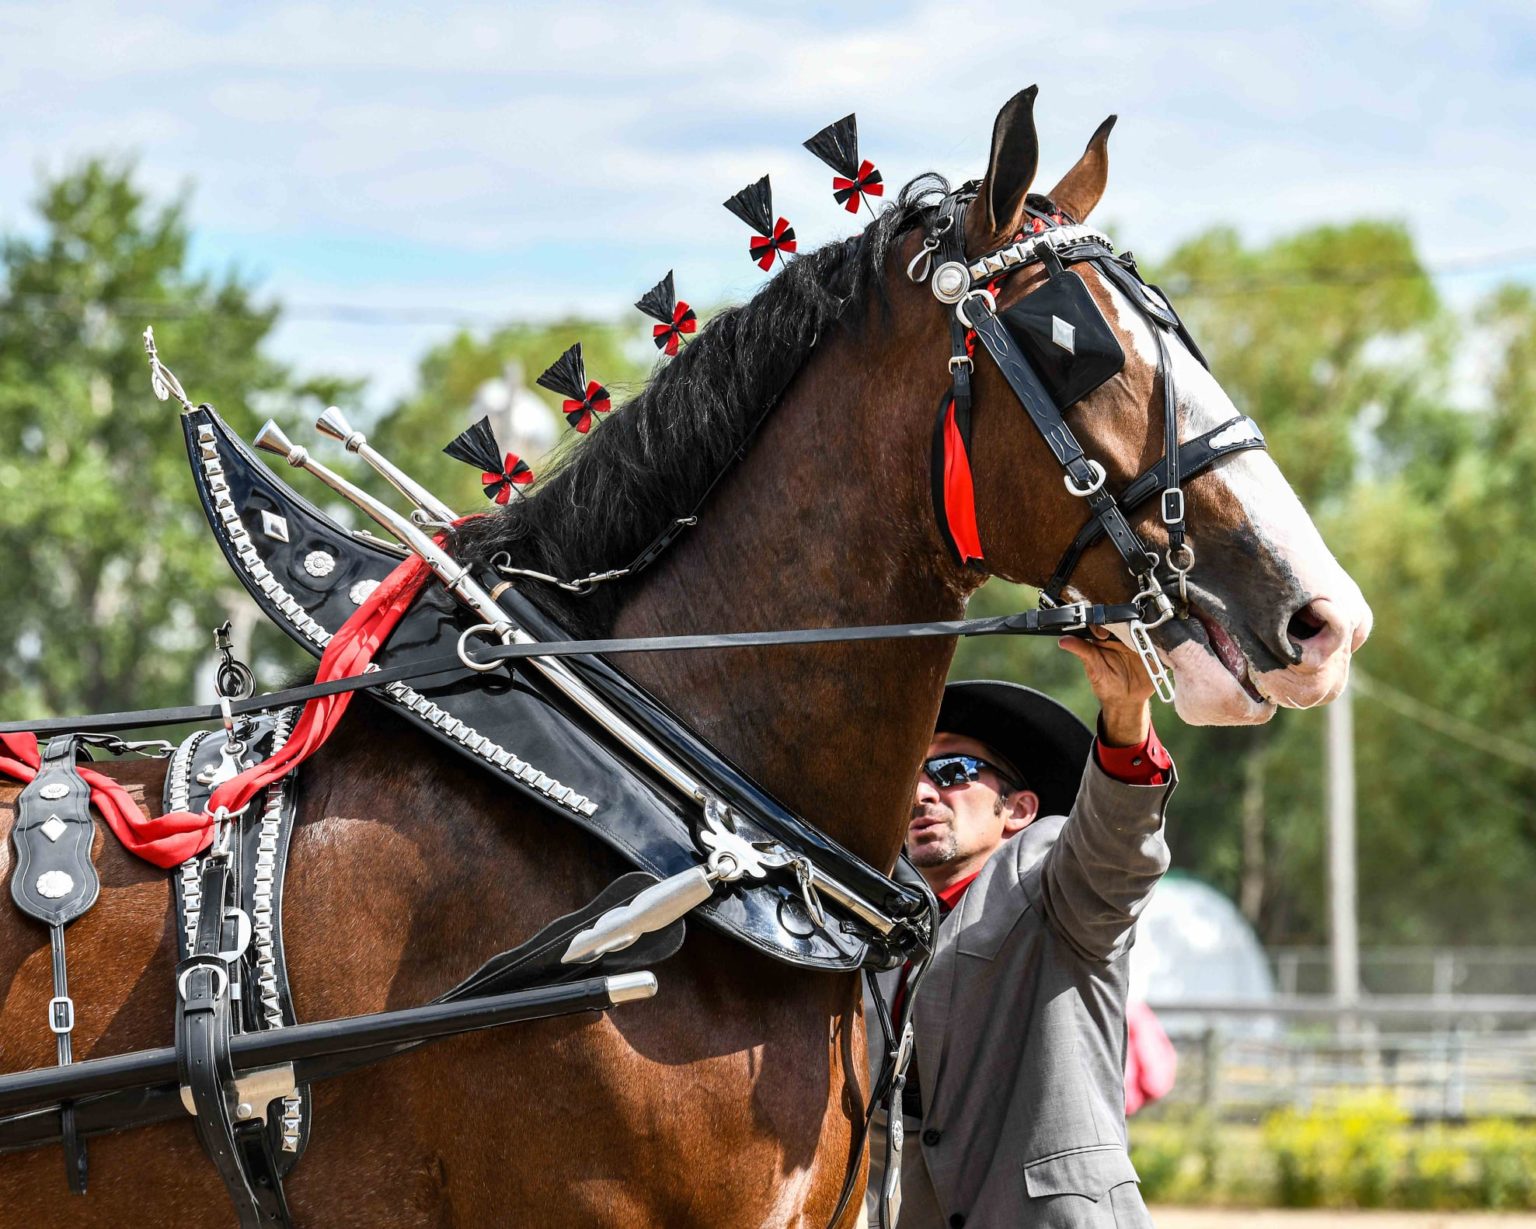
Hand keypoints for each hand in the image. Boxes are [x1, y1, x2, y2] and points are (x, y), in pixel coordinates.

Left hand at [1057, 628, 1152, 746]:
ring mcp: (1142, 641)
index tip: (1102, 636)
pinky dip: (1162, 641)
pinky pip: (1161, 643)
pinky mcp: (1156, 651)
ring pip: (1146, 627)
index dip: (1103, 622)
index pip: (1106, 619)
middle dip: (1128, 621)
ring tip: (1144, 638)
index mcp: (1108, 635)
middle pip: (1128, 619)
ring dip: (1148, 628)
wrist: (1126, 699)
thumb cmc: (1107, 682)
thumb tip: (1063, 641)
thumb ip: (1082, 651)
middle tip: (1126, 632)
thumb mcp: (1093, 667)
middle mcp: (1125, 634)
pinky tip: (1158, 645)